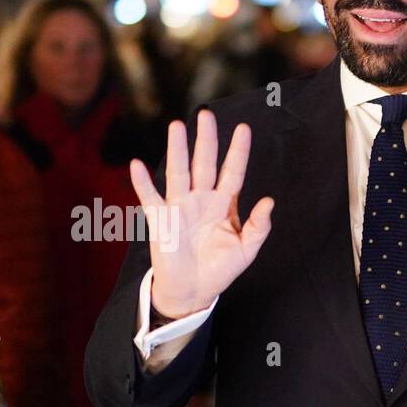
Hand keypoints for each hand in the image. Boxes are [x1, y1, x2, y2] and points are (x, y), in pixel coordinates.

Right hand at [128, 108, 273, 318]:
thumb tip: (268, 201)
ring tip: (176, 126)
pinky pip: (150, 198)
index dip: (238, 151)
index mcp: (224, 204)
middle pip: (204, 163)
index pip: (233, 171)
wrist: (194, 291)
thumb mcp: (246, 250)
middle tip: (206, 114)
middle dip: (206, 140)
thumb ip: (259, 226)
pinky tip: (137, 165)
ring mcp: (180, 207)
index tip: (244, 128)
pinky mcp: (161, 220)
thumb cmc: (220, 269)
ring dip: (177, 150)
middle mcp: (201, 199)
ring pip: (178, 172)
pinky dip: (142, 183)